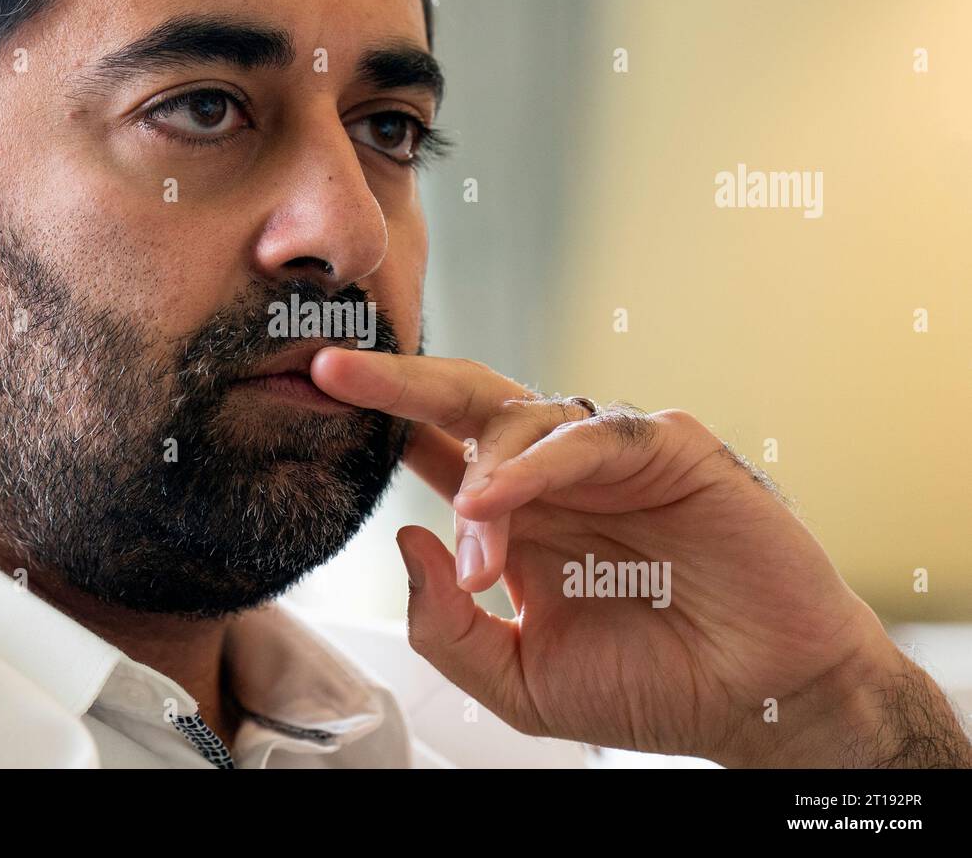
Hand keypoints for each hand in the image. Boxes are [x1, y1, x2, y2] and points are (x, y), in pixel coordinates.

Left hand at [310, 348, 971, 766]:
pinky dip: (539, 463)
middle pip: (464, 403)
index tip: (313, 401)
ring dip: (484, 469)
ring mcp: (609, 458)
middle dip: (396, 382)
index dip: (379, 424)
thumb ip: (447, 625)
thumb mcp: (518, 678)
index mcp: (516, 518)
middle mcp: (555, 477)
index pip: (436, 451)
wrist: (759, 701)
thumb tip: (405, 541)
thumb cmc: (650, 684)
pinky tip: (497, 499)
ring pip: (524, 414)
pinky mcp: (669, 450)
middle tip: (332, 371)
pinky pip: (593, 436)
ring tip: (477, 530)